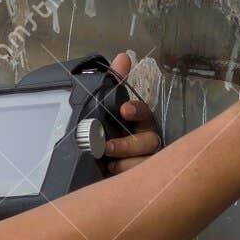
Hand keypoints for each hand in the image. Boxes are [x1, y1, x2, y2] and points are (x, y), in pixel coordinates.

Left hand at [103, 51, 162, 173]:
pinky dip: (124, 178)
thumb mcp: (104, 108)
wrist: (90, 164)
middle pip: (149, 142)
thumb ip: (113, 82)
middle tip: (106, 147)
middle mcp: (146, 141)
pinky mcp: (138, 181)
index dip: (136, 109)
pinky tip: (109, 176)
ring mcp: (145, 162)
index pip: (144, 112)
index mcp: (139, 121)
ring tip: (106, 165)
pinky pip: (139, 183)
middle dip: (128, 145)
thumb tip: (122, 56)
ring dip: (125, 164)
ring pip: (144, 164)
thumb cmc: (103, 133)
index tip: (123, 109)